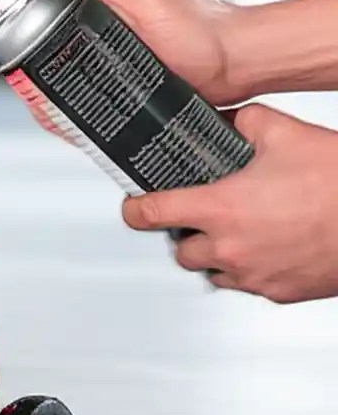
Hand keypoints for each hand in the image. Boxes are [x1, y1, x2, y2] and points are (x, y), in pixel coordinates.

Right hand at [0, 0, 247, 106]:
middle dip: (14, 7)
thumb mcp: (154, 0)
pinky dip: (54, 59)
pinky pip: (72, 44)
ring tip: (24, 68)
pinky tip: (53, 79)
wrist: (235, 62)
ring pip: (53, 19)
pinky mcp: (115, 42)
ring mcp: (109, 15)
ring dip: (31, 39)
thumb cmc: (205, 35)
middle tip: (4, 37)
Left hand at [121, 104, 337, 303]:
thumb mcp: (282, 132)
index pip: (150, 214)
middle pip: (180, 251)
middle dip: (184, 233)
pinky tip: (266, 246)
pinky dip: (249, 269)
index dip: (134, 208)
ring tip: (236, 231)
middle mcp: (231, 249)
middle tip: (199, 215)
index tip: (133, 206)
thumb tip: (221, 122)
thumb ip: (240, 123)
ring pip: (213, 272)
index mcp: (221, 209)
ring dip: (215, 254)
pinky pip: (248, 285)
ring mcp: (255, 276)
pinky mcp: (280, 292)